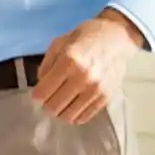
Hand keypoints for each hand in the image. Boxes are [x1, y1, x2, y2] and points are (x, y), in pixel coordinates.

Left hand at [31, 9, 144, 124]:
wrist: (117, 38)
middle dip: (46, 105)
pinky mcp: (106, 98)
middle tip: (48, 99)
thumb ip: (46, 64)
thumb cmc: (85, 37)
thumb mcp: (59, 43)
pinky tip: (72, 106)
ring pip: (69, 116)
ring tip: (60, 103)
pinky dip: (75, 115)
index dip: (36, 95)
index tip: (37, 93)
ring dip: (60, 112)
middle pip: (54, 107)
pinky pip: (85, 117)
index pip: (44, 91)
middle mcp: (82, 78)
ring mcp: (96, 90)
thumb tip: (40, 85)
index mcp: (68, 61)